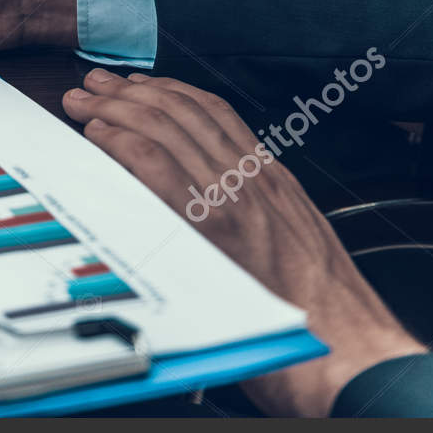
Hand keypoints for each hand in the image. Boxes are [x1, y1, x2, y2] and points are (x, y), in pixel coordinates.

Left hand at [62, 71, 426, 416]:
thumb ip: (254, 212)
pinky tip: (100, 137)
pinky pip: (156, 165)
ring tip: (85, 101)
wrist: (347, 348)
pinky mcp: (209, 226)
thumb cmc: (318, 310)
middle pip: (181, 110)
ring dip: (115, 108)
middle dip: (129, 91)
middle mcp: (252, 178)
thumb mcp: (292, 240)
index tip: (134, 85)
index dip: (167, 89)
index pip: (212, 110)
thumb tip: (207, 199)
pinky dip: (122, 143)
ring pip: (165, 127)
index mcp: (272, 179)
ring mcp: (231, 198)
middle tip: (94, 84)